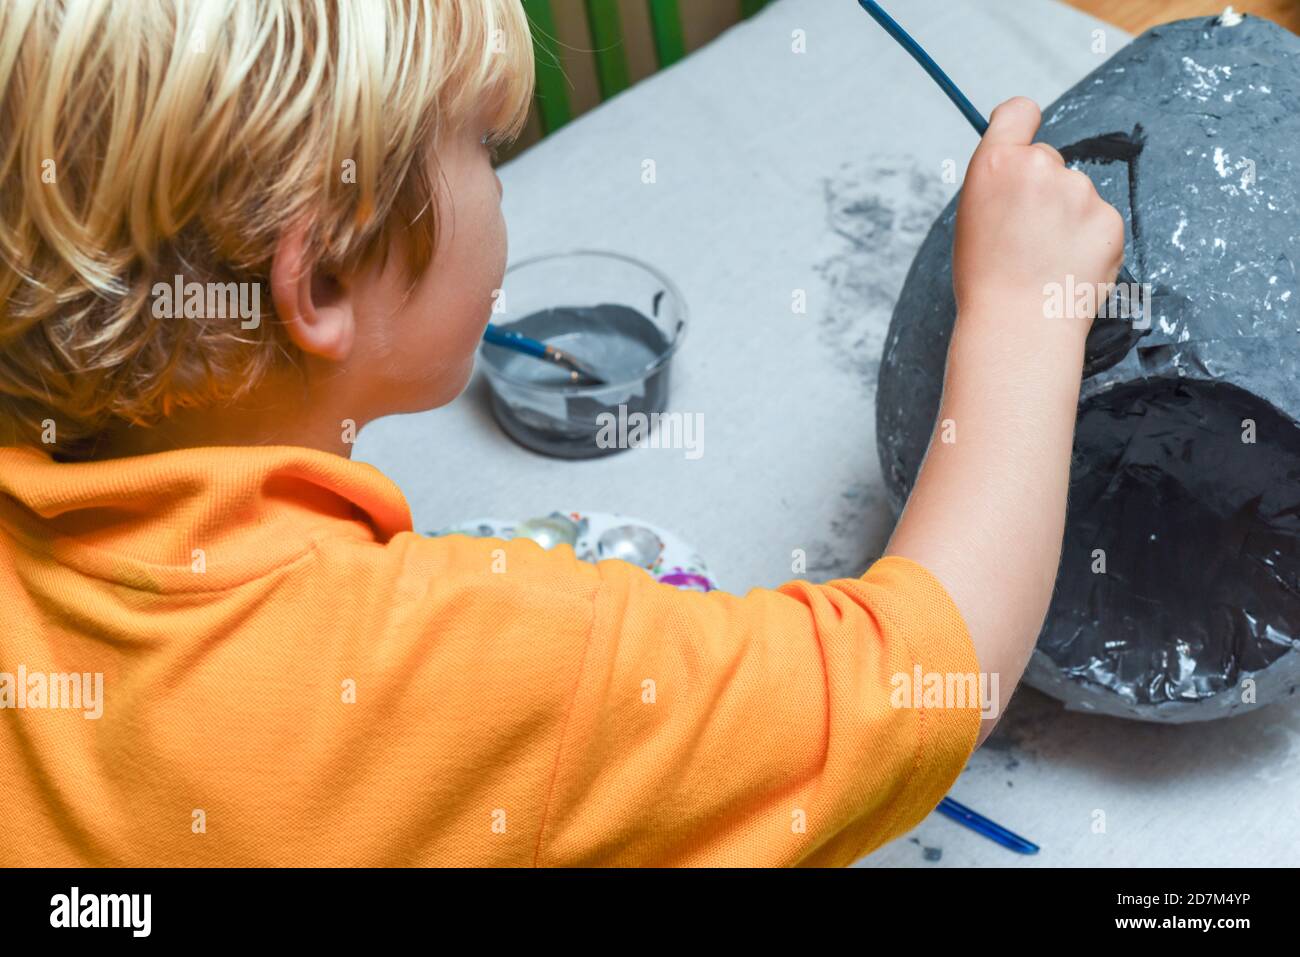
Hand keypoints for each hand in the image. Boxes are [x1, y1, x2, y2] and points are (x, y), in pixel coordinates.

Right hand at [953, 97, 1124, 329]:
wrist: (1019, 327)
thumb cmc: (986, 279)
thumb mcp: (974, 217)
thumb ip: (1001, 181)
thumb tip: (1025, 164)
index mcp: (995, 164)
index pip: (1019, 112)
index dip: (1021, 124)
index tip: (1022, 140)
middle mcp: (1040, 167)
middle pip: (1047, 160)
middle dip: (1041, 189)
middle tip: (1023, 236)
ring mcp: (1080, 192)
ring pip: (1075, 193)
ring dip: (1065, 218)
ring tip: (1045, 260)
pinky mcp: (1109, 219)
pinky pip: (1098, 220)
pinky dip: (1087, 241)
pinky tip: (1067, 268)